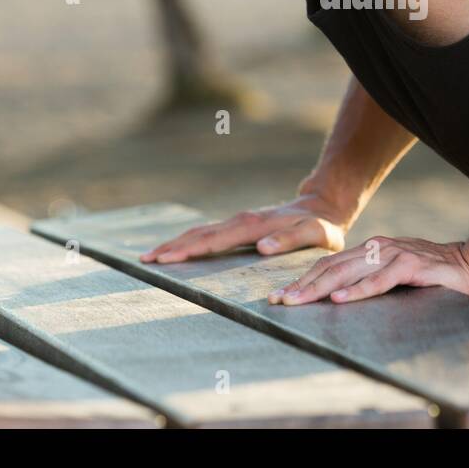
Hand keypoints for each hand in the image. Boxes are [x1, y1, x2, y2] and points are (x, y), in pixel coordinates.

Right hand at [140, 192, 351, 263]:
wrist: (323, 207)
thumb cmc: (321, 226)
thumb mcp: (316, 234)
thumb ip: (292, 240)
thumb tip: (261, 247)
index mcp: (255, 226)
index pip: (216, 239)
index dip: (190, 249)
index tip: (167, 258)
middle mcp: (241, 222)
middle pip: (200, 234)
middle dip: (172, 247)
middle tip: (145, 260)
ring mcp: (238, 223)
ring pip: (200, 232)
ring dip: (175, 243)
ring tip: (149, 256)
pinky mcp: (238, 227)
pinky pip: (207, 234)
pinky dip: (187, 241)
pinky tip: (174, 251)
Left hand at [267, 235, 468, 305]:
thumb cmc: (434, 277)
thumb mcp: (395, 278)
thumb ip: (371, 282)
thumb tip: (337, 300)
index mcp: (371, 251)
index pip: (329, 264)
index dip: (303, 280)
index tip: (280, 297)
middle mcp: (379, 249)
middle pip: (332, 267)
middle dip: (302, 285)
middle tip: (279, 301)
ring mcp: (395, 255)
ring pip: (349, 271)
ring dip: (321, 287)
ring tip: (298, 300)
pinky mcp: (412, 266)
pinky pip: (381, 279)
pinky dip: (359, 290)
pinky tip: (340, 299)